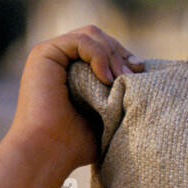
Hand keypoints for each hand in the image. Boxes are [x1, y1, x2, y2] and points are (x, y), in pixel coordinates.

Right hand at [6, 24, 142, 168]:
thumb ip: (120, 92)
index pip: (105, 48)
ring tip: (119, 78)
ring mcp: (51, 55)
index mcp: (73, 70)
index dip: (125, 56)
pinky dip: (99, 54)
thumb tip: (144, 70)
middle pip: (101, 37)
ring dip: (112, 54)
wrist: (50, 152)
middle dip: (121, 53)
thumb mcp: (108, 113)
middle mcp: (61, 59)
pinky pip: (81, 40)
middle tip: (133, 75)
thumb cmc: (78, 143)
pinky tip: (106, 78)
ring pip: (92, 35)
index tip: (141, 73)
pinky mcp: (44, 54)